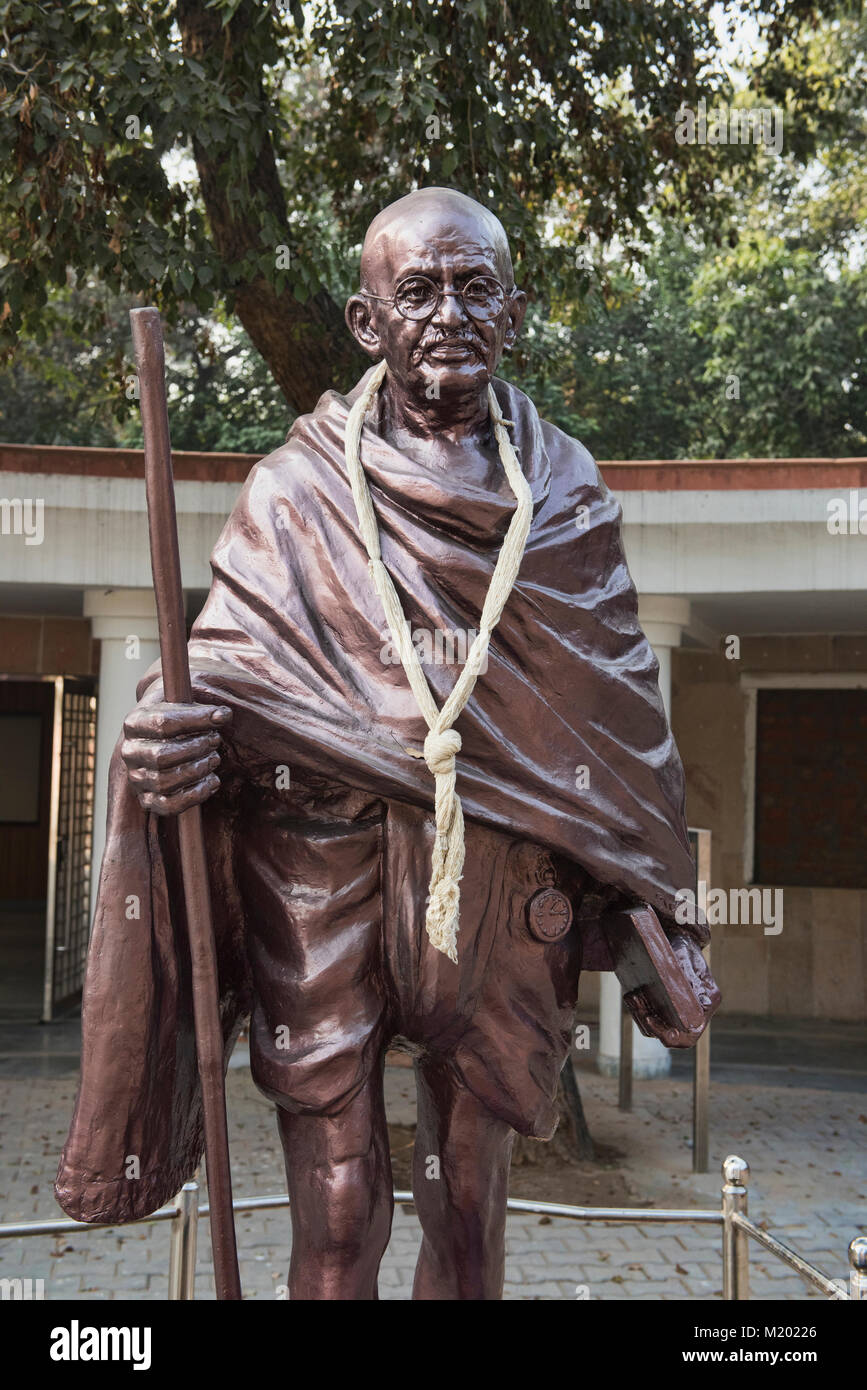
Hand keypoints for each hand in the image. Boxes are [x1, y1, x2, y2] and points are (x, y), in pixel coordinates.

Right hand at [121, 701, 231, 815]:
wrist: (160, 740)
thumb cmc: (176, 720)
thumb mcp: (185, 706)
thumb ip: (203, 710)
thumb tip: (222, 716)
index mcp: (134, 723)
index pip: (162, 723)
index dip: (195, 720)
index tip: (220, 718)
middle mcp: (130, 752)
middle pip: (161, 756)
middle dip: (196, 748)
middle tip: (215, 740)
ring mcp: (136, 778)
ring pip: (165, 782)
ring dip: (197, 771)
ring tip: (214, 759)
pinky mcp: (147, 799)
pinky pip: (169, 806)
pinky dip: (196, 795)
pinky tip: (212, 780)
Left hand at [625, 931, 720, 1048]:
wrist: (676, 941)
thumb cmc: (685, 950)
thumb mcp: (688, 960)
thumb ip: (693, 981)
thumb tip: (702, 1004)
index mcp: (703, 1008)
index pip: (688, 1035)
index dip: (671, 1036)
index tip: (652, 1020)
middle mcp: (689, 1015)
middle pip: (668, 1035)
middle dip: (650, 1023)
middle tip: (639, 1003)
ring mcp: (673, 1013)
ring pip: (654, 1027)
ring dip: (640, 1015)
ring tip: (634, 996)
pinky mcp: (659, 1008)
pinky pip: (646, 1018)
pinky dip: (638, 1010)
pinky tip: (631, 995)